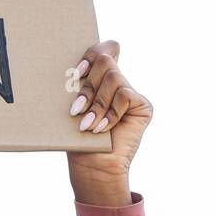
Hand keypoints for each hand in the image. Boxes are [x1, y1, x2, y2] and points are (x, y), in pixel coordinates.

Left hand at [64, 40, 151, 204]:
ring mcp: (131, 93)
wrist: (93, 166)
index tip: (77, 73)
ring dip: (96, 105)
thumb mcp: (74, 108)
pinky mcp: (142, 105)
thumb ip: (78, 85)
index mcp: (99, 79)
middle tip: (76, 110)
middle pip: (106, 61)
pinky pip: (125, 95)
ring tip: (87, 125)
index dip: (91, 54)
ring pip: (113, 78)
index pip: (103, 49)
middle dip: (88, 87)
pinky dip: (110, 113)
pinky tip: (102, 129)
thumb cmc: (78, 139)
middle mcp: (117, 82)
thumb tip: (74, 69)